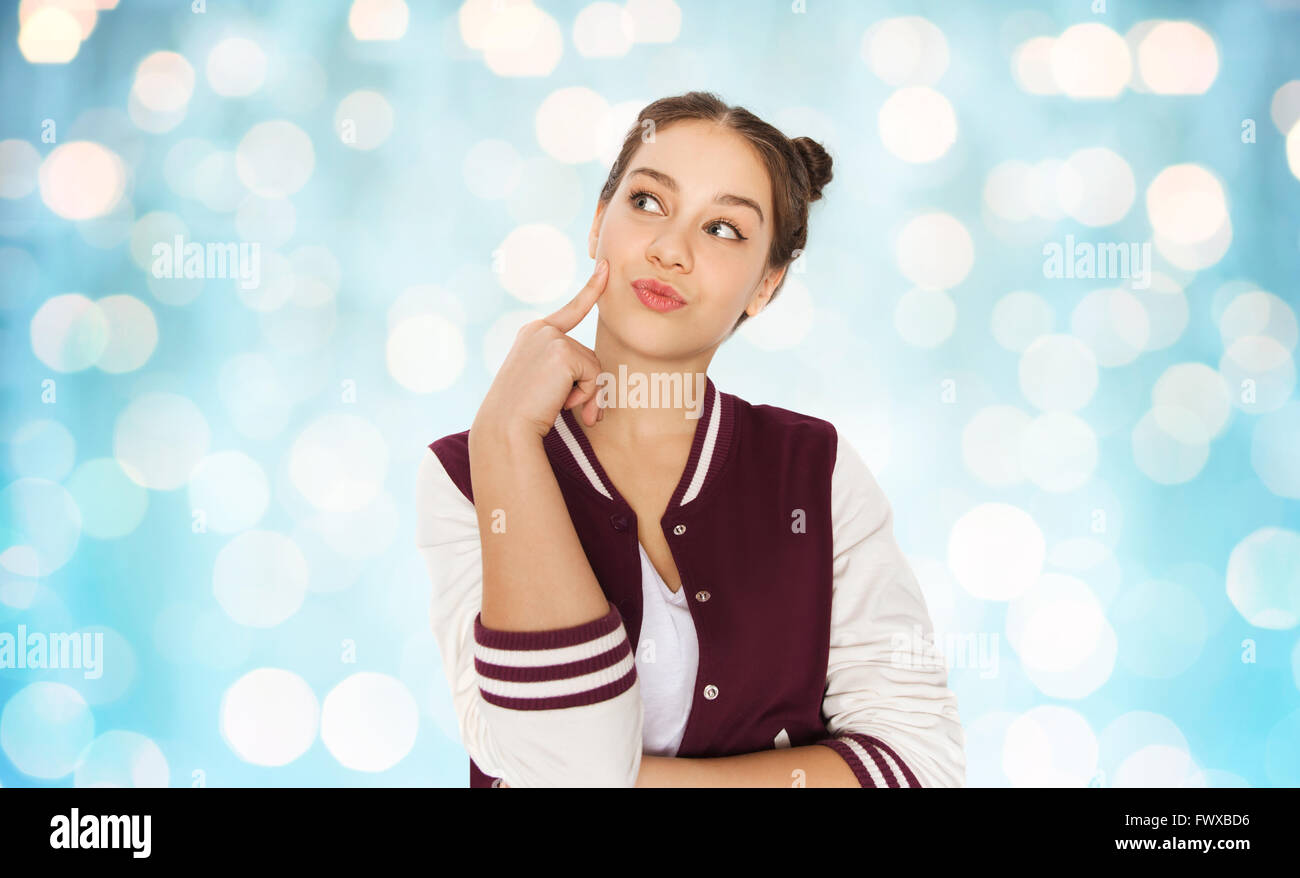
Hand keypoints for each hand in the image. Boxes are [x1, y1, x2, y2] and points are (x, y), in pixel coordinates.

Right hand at [472, 259, 609, 439]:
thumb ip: (567, 378)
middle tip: (561, 405)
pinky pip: (594, 376)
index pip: (571, 310)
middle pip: (588, 356)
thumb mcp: (543, 386)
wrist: (505, 427)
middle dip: (586, 387)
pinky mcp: (563, 351)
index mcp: (534, 334)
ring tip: (555, 403)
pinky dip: (585, 396)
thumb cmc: (522, 415)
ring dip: (584, 394)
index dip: (591, 289)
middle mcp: (542, 330)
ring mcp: (552, 338)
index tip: (605, 268)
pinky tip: (559, 401)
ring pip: (594, 367)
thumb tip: (599, 410)